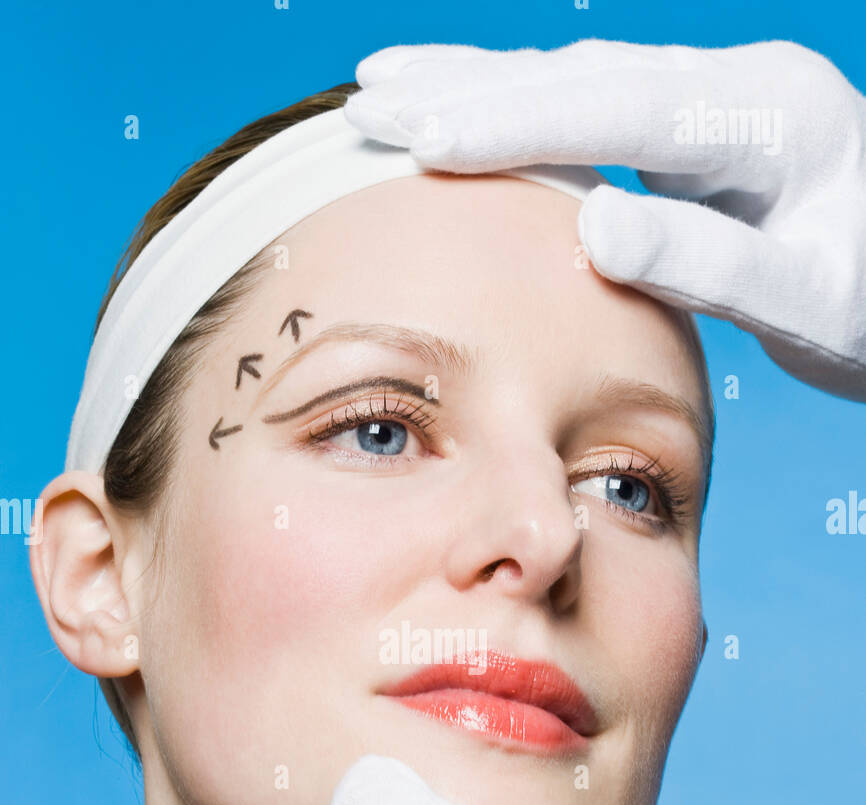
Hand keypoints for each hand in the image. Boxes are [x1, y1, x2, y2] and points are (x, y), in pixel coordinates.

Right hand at [344, 40, 865, 400]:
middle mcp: (737, 87)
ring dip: (478, 85)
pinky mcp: (692, 131)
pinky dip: (518, 114)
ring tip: (383, 93)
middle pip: (585, 77)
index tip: (427, 135)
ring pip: (576, 81)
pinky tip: (464, 114)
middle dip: (472, 88)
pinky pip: (589, 112)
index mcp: (772, 117)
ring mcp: (713, 100)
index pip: (625, 110)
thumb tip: (594, 228)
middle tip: (369, 104)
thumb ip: (712, 265)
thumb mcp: (811, 303)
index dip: (520, 123)